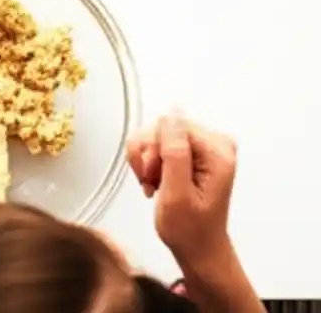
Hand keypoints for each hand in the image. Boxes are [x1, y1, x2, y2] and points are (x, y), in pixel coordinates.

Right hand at [127, 115, 237, 266]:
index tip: (153, 175)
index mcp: (218, 152)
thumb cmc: (189, 229)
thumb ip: (175, 153)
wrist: (197, 247)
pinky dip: (148, 163)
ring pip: (155, 135)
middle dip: (148, 156)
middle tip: (152, 182)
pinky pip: (157, 144)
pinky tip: (154, 181)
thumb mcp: (178, 193)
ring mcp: (202, 147)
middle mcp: (214, 144)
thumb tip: (171, 116)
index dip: (154, 149)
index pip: (172, 126)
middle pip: (163, 128)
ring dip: (146, 161)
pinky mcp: (191, 152)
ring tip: (153, 184)